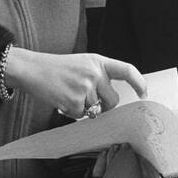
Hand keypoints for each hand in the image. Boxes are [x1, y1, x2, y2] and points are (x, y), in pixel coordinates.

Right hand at [3, 49, 145, 117]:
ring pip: (95, 110)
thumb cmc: (58, 68)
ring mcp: (85, 88)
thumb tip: (112, 100)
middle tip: (89, 100)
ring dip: (83, 108)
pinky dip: (72, 112)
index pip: (127, 70)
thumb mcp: (83, 64)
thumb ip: (99, 76)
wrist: (33, 69)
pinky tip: (62, 99)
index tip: (144, 94)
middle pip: (113, 100)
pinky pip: (81, 116)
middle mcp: (95, 74)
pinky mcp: (74, 101)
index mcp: (99, 62)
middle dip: (104, 105)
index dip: (139, 83)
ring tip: (68, 94)